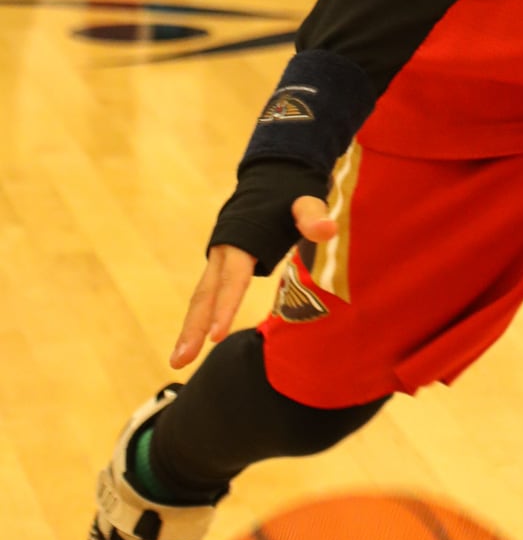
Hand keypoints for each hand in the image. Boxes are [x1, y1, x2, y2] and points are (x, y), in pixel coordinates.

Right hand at [170, 194, 337, 367]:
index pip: (233, 280)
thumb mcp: (305, 200)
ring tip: (180, 361)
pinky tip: (197, 341)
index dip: (225, 308)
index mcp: (241, 240)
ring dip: (191, 328)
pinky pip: (210, 295)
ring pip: (202, 297)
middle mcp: (224, 251)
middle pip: (205, 295)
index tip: (216, 338)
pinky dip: (202, 318)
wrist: (271, 177)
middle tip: (180, 362)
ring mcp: (220, 259)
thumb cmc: (290, 192)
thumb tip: (326, 230)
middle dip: (192, 328)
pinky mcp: (224, 264)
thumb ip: (312, 216)